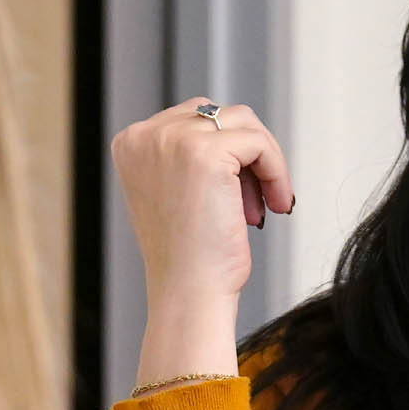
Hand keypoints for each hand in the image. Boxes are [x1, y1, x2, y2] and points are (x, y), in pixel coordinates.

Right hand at [111, 98, 293, 386]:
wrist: (188, 295)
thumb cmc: (187, 257)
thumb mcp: (175, 192)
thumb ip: (189, 155)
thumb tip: (235, 129)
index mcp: (131, 143)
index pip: (194, 118)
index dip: (226, 155)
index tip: (237, 197)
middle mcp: (145, 135)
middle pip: (219, 114)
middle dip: (245, 157)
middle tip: (254, 205)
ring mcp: (172, 140)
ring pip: (243, 124)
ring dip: (264, 163)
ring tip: (266, 206)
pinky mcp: (205, 152)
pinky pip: (260, 143)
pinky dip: (277, 172)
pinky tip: (277, 205)